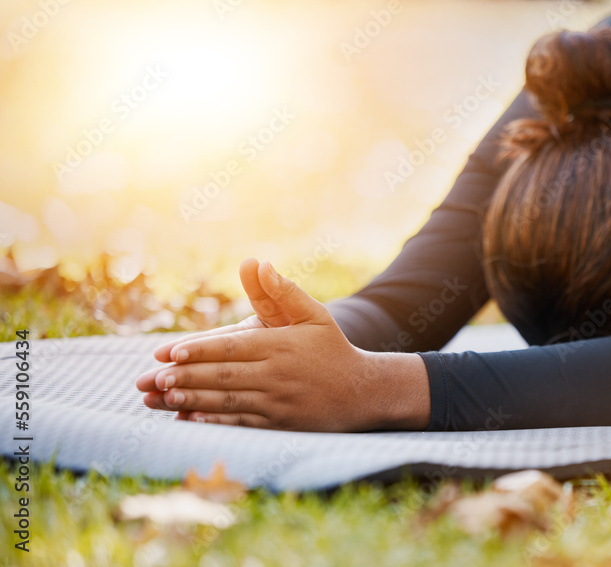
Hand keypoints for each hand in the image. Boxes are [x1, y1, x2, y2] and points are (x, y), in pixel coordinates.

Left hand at [136, 259, 430, 431]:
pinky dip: (212, 423)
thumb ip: (284, 292)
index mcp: (282, 346)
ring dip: (191, 401)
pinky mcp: (279, 425)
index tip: (169, 351)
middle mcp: (278, 375)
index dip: (200, 350)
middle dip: (185, 377)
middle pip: (223, 376)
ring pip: (227, 402)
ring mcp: (278, 403)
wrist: (363, 393)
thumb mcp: (315, 314)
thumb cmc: (333, 349)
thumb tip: (258, 262)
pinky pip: (240, 424)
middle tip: (150, 378)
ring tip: (160, 398)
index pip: (233, 347)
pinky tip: (188, 419)